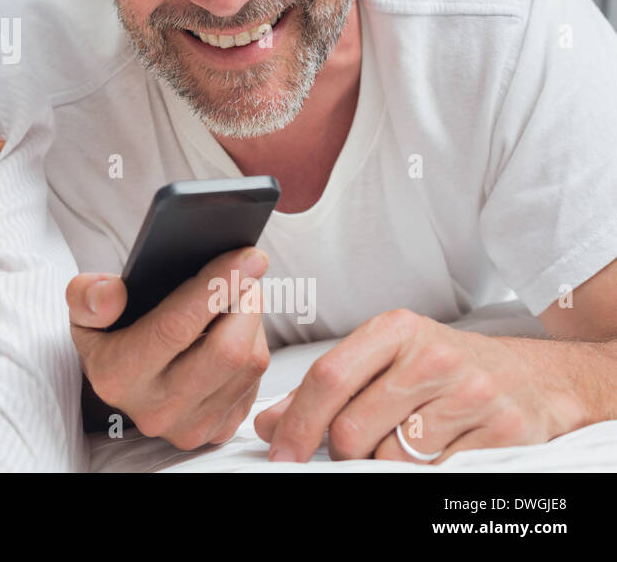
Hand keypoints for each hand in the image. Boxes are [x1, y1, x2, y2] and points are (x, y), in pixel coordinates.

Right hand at [67, 247, 270, 448]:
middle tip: (246, 272)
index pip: (176, 327)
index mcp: (118, 375)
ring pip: (249, 364)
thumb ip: (88, 296)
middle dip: (246, 303)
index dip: (216, 288)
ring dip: (254, 322)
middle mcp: (155, 408)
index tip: (248, 257)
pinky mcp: (217, 431)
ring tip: (240, 295)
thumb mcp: (83, 308)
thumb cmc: (107, 334)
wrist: (119, 381)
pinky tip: (238, 330)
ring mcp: (189, 426)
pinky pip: (254, 383)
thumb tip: (113, 293)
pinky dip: (254, 348)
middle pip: (227, 351)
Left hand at [253, 308, 591, 463]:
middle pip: (353, 428)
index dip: (297, 422)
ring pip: (391, 458)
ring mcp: (472, 394)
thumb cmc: (445, 369)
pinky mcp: (504, 432)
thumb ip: (326, 389)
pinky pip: (436, 474)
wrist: (536, 379)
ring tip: (402, 446)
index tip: (280, 452)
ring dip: (383, 465)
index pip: (328, 378)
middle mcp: (434, 357)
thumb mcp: (386, 360)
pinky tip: (435, 453)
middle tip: (351, 453)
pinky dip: (424, 472)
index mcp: (396, 330)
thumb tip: (268, 425)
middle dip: (340, 453)